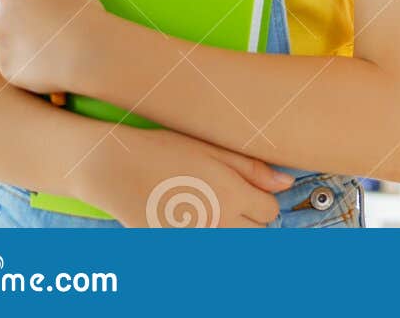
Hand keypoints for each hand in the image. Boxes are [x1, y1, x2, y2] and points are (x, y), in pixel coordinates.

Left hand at [0, 0, 108, 93]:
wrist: (89, 51)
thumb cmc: (75, 9)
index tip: (56, 6)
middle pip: (11, 18)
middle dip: (28, 20)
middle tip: (58, 25)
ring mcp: (1, 50)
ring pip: (14, 42)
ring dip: (29, 41)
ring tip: (58, 43)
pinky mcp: (10, 73)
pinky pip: (20, 65)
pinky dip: (33, 62)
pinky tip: (53, 59)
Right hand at [76, 127, 294, 227]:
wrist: (113, 167)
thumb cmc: (163, 150)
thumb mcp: (212, 150)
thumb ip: (253, 169)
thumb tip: (287, 184)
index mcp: (231, 194)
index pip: (270, 212)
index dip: (263, 200)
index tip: (249, 191)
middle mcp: (217, 222)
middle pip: (255, 234)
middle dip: (251, 220)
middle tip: (232, 201)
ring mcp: (195, 238)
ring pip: (232, 245)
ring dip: (230, 231)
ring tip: (211, 210)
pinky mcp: (174, 247)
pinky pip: (204, 250)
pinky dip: (206, 239)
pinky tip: (190, 221)